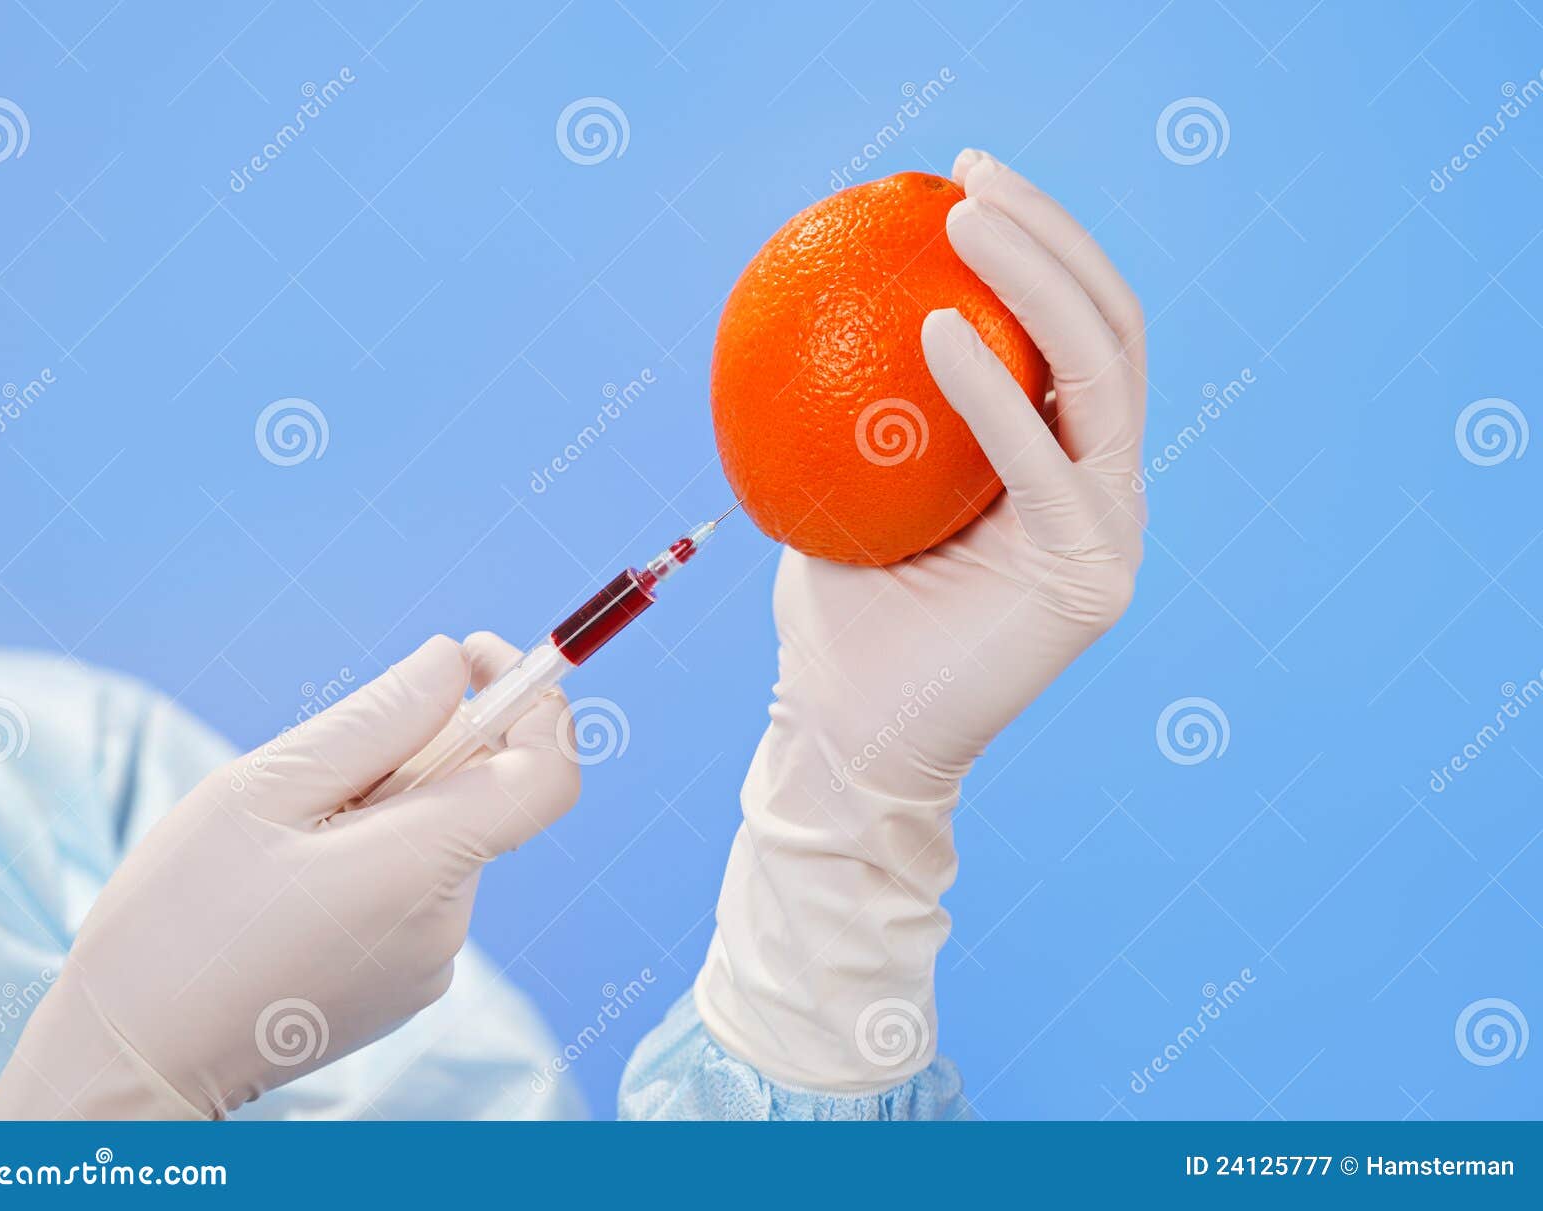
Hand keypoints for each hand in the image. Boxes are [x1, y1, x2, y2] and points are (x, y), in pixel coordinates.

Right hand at [0, 633, 579, 1119]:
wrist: (135, 1064)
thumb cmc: (180, 919)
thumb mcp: (264, 789)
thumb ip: (376, 720)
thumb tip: (454, 665)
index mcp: (422, 866)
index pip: (549, 774)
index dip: (533, 701)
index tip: (473, 658)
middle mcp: (448, 921)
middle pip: (480, 795)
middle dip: (419, 753)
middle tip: (313, 772)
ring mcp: (431, 961)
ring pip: (440, 837)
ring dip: (385, 809)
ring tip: (284, 845)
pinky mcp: (406, 984)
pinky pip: (416, 887)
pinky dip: (373, 859)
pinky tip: (292, 890)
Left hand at [695, 148, 1146, 1091]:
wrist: (852, 740)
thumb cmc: (842, 620)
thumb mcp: (847, 491)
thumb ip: (869, 412)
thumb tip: (827, 299)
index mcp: (1065, 466)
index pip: (1074, 332)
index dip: (1038, 244)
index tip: (959, 180)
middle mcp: (1107, 489)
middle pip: (1112, 328)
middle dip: (1053, 234)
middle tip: (971, 173)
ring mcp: (1113, 532)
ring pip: (1104, 373)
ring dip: (1041, 280)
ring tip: (966, 219)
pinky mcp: (1092, 578)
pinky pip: (1047, 461)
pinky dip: (996, 393)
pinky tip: (936, 332)